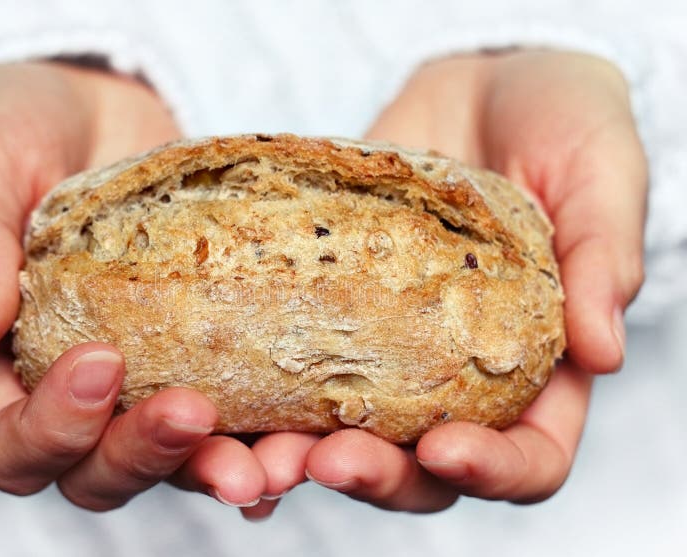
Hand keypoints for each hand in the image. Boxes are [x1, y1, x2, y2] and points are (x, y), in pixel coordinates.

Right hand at [0, 62, 268, 509]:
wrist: (98, 109)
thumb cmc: (20, 133)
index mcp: (2, 370)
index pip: (14, 443)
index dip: (53, 429)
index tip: (100, 360)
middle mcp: (80, 393)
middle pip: (102, 472)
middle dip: (147, 456)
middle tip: (195, 414)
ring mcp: (151, 379)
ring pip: (180, 459)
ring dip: (224, 465)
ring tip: (272, 457)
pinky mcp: (212, 354)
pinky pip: (242, 411)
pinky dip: (273, 429)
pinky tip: (309, 425)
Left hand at [241, 50, 645, 517]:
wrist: (478, 87)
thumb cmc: (561, 123)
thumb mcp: (599, 173)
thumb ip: (604, 255)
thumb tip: (602, 350)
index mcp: (541, 369)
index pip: (530, 455)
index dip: (493, 470)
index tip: (445, 449)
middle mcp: (462, 377)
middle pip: (426, 468)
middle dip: (379, 476)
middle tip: (328, 459)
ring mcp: (392, 352)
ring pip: (351, 434)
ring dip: (304, 456)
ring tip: (261, 455)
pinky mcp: (335, 313)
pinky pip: (297, 369)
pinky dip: (262, 398)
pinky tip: (222, 403)